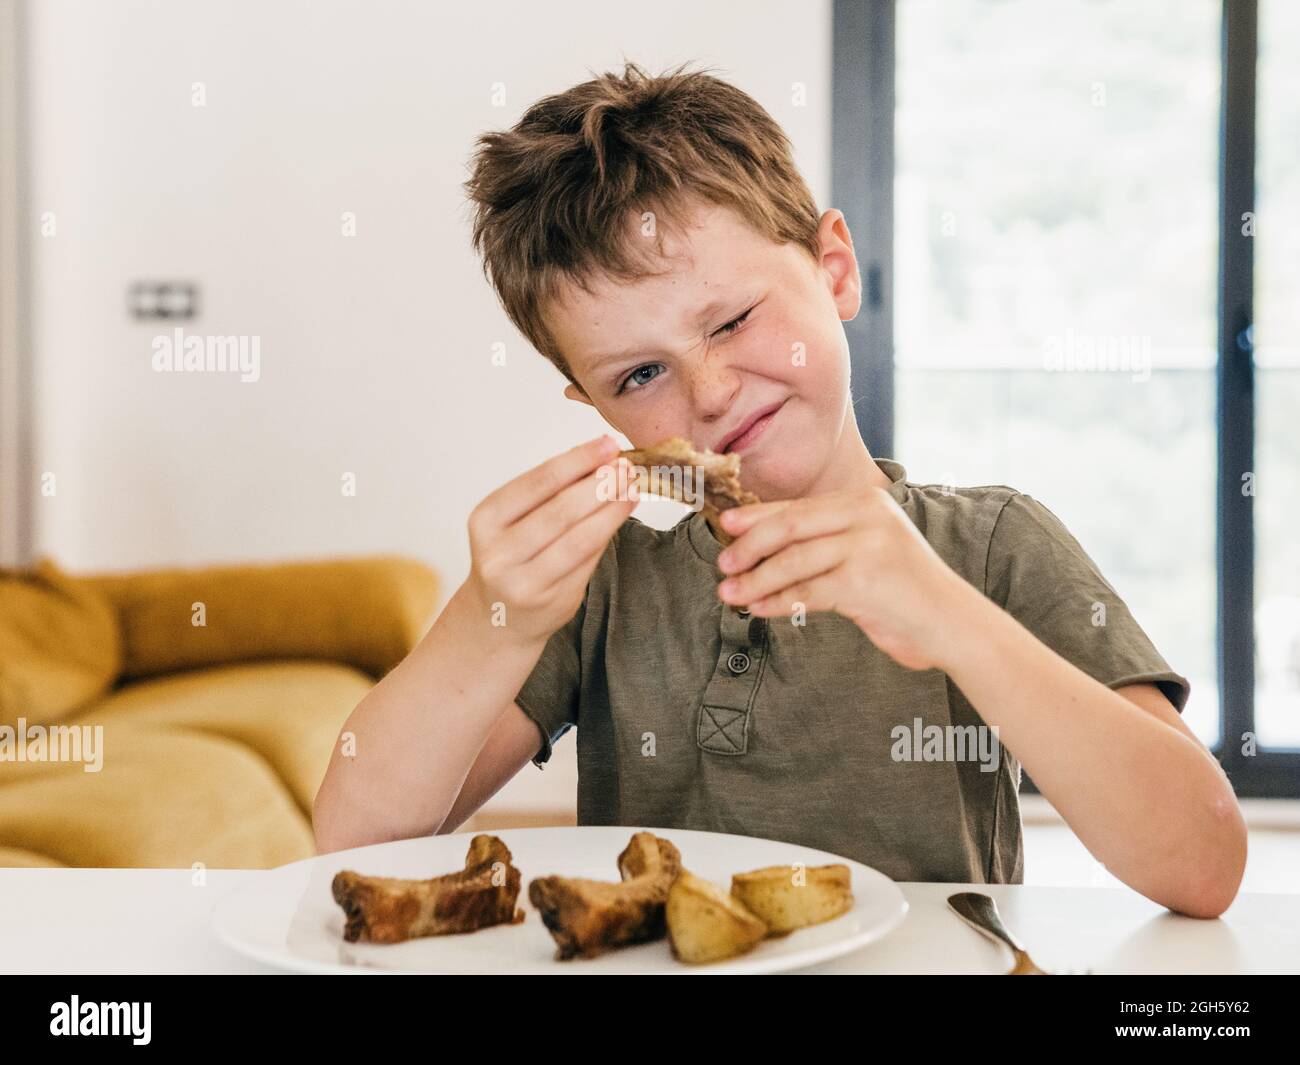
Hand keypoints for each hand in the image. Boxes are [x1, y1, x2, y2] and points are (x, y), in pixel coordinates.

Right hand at [465, 434, 637, 644]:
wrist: (497, 617)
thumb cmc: (511, 556)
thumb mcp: (513, 520)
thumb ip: (549, 492)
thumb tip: (598, 456)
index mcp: (486, 520)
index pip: (538, 483)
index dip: (577, 460)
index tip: (607, 444)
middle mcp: (499, 553)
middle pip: (561, 511)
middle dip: (599, 484)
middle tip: (626, 466)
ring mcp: (525, 582)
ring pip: (579, 539)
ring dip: (611, 509)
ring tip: (631, 487)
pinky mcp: (552, 601)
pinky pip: (588, 561)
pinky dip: (608, 533)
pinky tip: (622, 514)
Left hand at [714, 487, 977, 670]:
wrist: (951, 622)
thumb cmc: (903, 591)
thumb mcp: (867, 550)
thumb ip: (826, 541)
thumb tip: (761, 546)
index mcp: (865, 500)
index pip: (798, 506)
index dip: (756, 516)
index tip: (725, 526)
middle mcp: (867, 515)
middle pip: (790, 526)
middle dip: (750, 546)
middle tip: (724, 564)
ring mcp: (867, 546)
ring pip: (793, 560)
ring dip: (756, 579)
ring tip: (730, 593)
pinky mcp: (864, 581)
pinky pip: (807, 591)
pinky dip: (777, 601)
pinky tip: (758, 608)